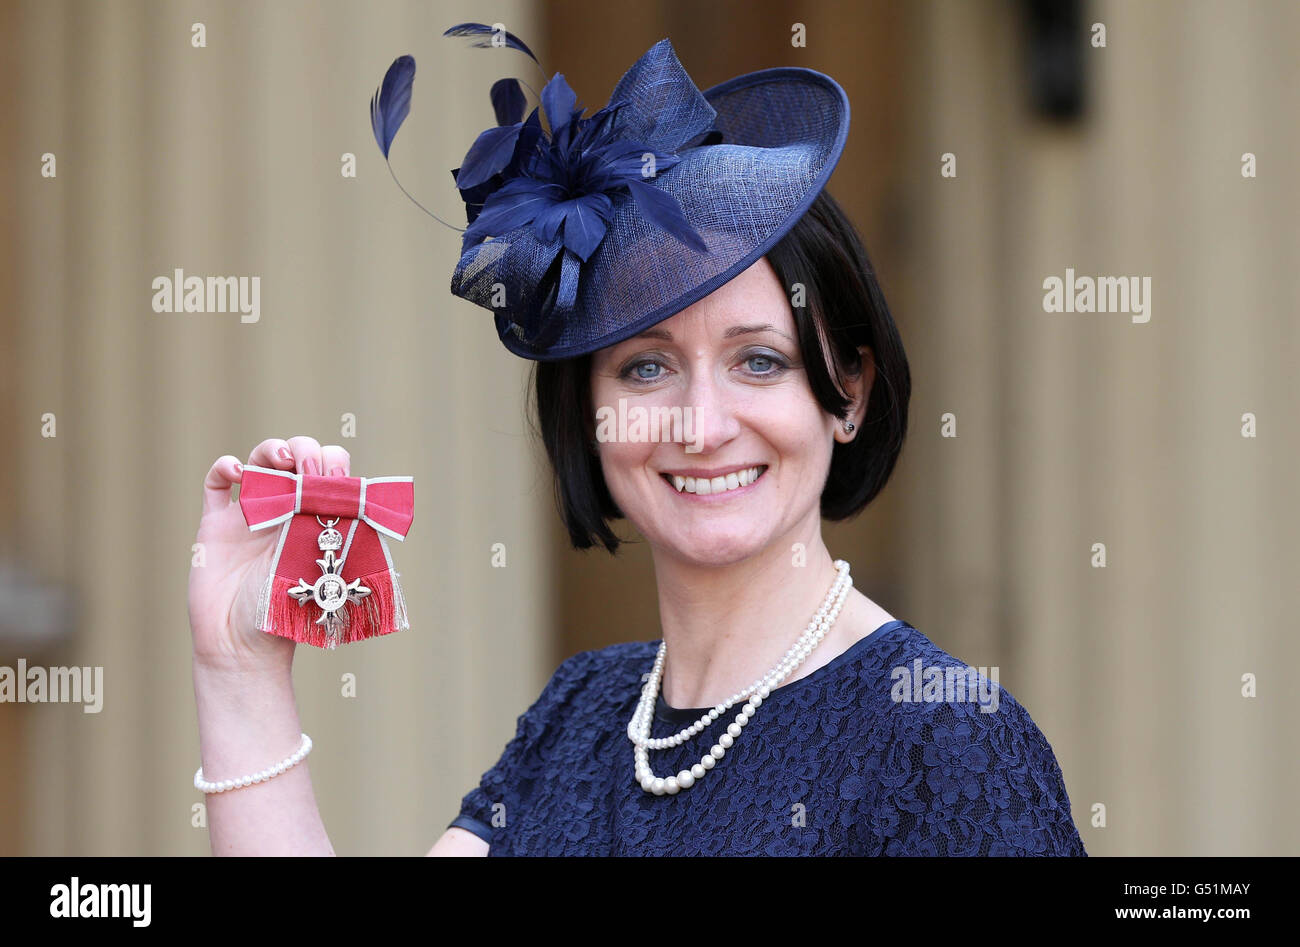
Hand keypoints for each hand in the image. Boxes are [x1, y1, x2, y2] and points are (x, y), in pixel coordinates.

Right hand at [187, 436, 351, 672]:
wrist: (244, 646)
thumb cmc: (289, 615)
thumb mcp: (323, 569)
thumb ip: (335, 532)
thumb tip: (356, 494)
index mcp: (318, 518)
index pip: (331, 472)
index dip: (334, 464)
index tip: (336, 477)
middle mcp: (286, 510)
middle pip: (298, 458)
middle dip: (306, 451)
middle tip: (308, 470)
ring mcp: (250, 514)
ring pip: (260, 461)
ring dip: (271, 448)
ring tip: (281, 458)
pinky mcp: (217, 524)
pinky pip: (216, 483)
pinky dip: (226, 467)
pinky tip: (239, 473)